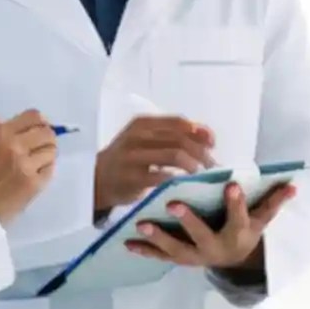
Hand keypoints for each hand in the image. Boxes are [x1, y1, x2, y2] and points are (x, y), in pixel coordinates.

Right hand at [0, 109, 56, 225]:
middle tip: (40, 148)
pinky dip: (45, 170)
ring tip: (36, 163)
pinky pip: (50, 169)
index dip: (40, 122)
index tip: (38, 129)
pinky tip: (35, 175)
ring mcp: (27, 164)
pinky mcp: (35, 182)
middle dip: (46, 139)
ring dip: (46, 155)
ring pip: (52, 150)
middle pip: (47, 132)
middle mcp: (16, 145)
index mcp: (2, 134)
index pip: (34, 116)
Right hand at [94, 116, 215, 213]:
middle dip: (201, 152)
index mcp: (142, 123)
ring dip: (195, 166)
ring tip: (203, 175)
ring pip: (175, 155)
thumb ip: (173, 136)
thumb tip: (207, 135)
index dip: (199, 132)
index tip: (212, 144)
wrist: (97, 181)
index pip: (178, 122)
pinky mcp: (132, 178)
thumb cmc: (128, 160)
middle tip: (213, 165)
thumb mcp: (146, 141)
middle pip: (180, 139)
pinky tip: (186, 185)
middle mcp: (137, 136)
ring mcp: (133, 157)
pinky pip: (163, 177)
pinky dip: (179, 180)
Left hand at [124, 182, 296, 269]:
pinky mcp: (179, 259)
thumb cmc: (245, 230)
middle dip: (188, 221)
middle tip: (173, 204)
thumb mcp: (261, 218)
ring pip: (176, 248)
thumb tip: (293, 184)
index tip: (230, 183)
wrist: (232, 259)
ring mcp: (195, 256)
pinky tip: (127, 241)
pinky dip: (144, 249)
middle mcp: (215, 248)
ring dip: (158, 237)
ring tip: (142, 222)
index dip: (236, 202)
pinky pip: (160, 256)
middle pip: (202, 235)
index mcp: (237, 234)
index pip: (238, 216)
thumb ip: (274, 201)